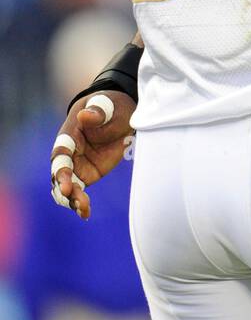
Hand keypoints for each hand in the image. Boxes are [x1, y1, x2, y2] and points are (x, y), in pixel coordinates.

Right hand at [50, 92, 135, 219]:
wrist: (121, 113)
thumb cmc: (111, 106)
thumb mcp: (107, 106)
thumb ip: (96, 112)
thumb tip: (85, 116)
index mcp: (70, 134)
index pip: (61, 154)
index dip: (61, 169)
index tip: (65, 184)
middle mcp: (69, 152)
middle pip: (60, 173)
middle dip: (64, 186)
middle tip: (72, 196)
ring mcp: (77, 165)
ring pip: (67, 186)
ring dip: (72, 199)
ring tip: (83, 209)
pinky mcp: (87, 175)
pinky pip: (79, 192)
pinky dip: (80, 203)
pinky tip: (85, 214)